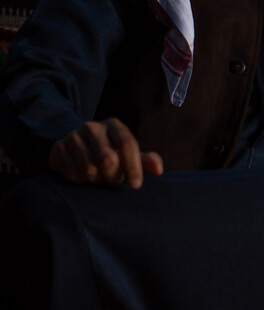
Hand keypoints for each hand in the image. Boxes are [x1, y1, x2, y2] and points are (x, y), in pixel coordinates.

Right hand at [47, 119, 163, 188]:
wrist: (77, 146)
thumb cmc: (110, 151)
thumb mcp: (128, 153)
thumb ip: (145, 160)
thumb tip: (159, 169)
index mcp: (114, 125)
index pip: (127, 144)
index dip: (133, 167)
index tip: (136, 185)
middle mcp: (92, 127)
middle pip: (108, 159)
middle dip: (114, 176)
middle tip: (113, 180)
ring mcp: (73, 136)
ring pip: (89, 169)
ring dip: (97, 180)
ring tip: (98, 176)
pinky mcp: (58, 148)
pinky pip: (72, 173)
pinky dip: (80, 180)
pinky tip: (83, 176)